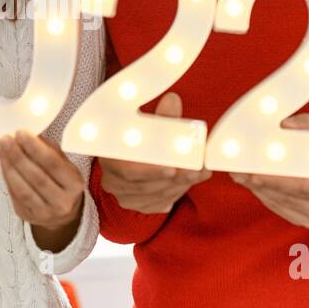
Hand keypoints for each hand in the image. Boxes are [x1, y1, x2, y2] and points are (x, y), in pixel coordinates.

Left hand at [0, 129, 84, 252]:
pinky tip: (3, 161)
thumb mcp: (64, 165)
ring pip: (23, 189)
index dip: (35, 148)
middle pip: (37, 177)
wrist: (61, 213)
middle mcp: (62, 202)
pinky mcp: (28, 216)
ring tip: (2, 148)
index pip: (53, 164)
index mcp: (75, 185)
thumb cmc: (61, 181)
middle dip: (19, 156)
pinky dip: (7, 176)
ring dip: (10, 166)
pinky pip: (15, 195)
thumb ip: (49, 150)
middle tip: (7, 139)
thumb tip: (29, 134)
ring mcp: (45, 213)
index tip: (21, 132)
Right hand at [96, 93, 211, 214]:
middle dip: (173, 178)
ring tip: (200, 171)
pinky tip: (194, 178)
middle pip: (144, 185)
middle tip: (196, 169)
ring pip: (155, 195)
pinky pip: (160, 203)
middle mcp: (112, 180)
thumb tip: (173, 100)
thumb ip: (162, 116)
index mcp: (108, 156)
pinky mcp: (140, 206)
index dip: (149, 171)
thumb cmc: (143, 136)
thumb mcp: (150, 124)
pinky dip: (179, 191)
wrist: (137, 155)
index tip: (172, 168)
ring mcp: (125, 196)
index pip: (126, 170)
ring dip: (180, 184)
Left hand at [229, 113, 308, 230]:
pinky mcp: (308, 223)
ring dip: (257, 188)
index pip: (303, 186)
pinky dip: (265, 194)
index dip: (276, 180)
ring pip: (280, 204)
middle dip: (258, 181)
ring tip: (239, 172)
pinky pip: (281, 208)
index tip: (253, 172)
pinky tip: (252, 182)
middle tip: (236, 168)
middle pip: (287, 196)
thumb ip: (307, 127)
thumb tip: (282, 124)